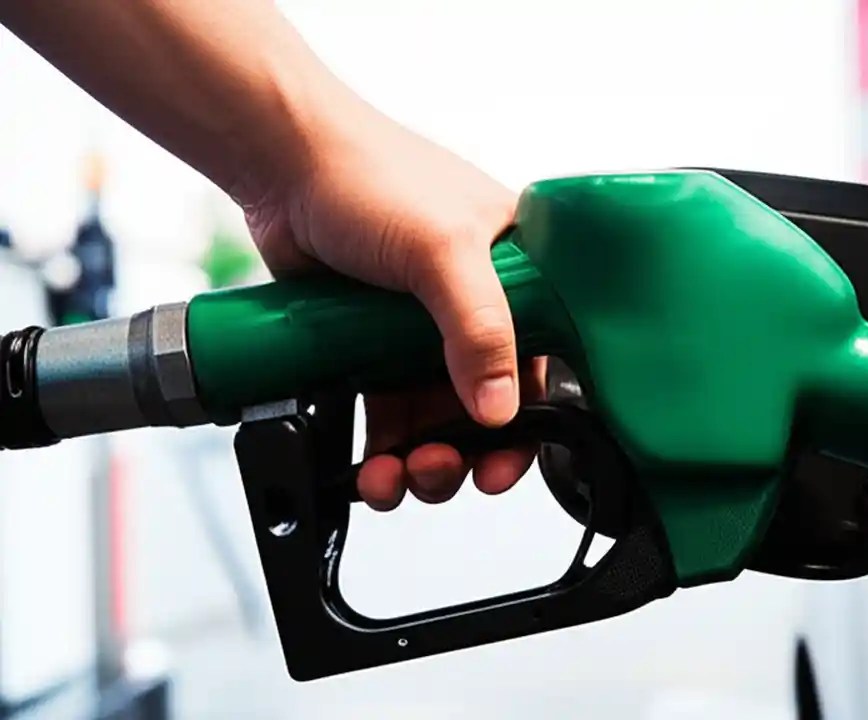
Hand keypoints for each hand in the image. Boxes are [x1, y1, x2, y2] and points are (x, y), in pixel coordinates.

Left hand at [243, 106, 544, 509]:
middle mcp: (474, 306)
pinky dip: (382, 449)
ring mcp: (421, 331)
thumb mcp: (443, 251)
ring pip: (435, 420)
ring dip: (419, 461)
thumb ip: (481, 330)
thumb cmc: (370, 175)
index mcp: (518, 275)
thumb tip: (501, 410)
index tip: (500, 465)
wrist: (280, 164)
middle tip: (437, 470)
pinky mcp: (372, 347)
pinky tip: (370, 467)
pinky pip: (388, 414)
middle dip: (464, 453)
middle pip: (486, 407)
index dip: (526, 424)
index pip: (540, 366)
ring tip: (394, 477)